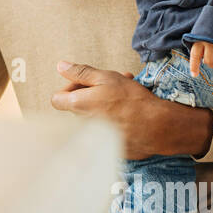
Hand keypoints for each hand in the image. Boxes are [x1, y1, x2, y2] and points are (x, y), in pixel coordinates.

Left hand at [51, 60, 212, 159]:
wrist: (156, 127)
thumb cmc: (131, 100)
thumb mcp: (105, 77)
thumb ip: (81, 72)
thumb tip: (61, 66)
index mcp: (78, 106)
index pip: (56, 99)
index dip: (68, 88)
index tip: (84, 84)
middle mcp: (82, 125)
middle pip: (78, 105)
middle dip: (92, 92)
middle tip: (111, 84)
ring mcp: (95, 137)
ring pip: (94, 114)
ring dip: (105, 103)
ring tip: (126, 91)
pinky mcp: (109, 146)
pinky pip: (106, 129)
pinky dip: (114, 119)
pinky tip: (130, 111)